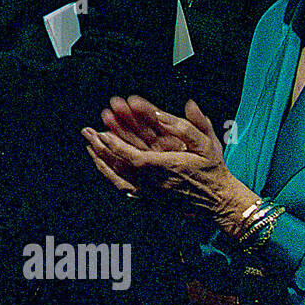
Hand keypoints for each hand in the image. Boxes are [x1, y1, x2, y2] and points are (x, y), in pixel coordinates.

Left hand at [82, 96, 258, 234]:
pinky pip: (122, 185)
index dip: (117, 146)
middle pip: (121, 164)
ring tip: (87, 143)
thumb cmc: (212, 170)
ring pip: (118, 175)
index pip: (136, 157)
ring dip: (102, 158)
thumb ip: (192, 125)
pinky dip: (108, 173)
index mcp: (168, 167)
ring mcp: (150, 190)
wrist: (217, 200)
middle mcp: (155, 181)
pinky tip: (98, 162)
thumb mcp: (208, 144)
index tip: (103, 133)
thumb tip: (187, 104)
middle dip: (102, 146)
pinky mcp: (147, 197)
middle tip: (87, 130)